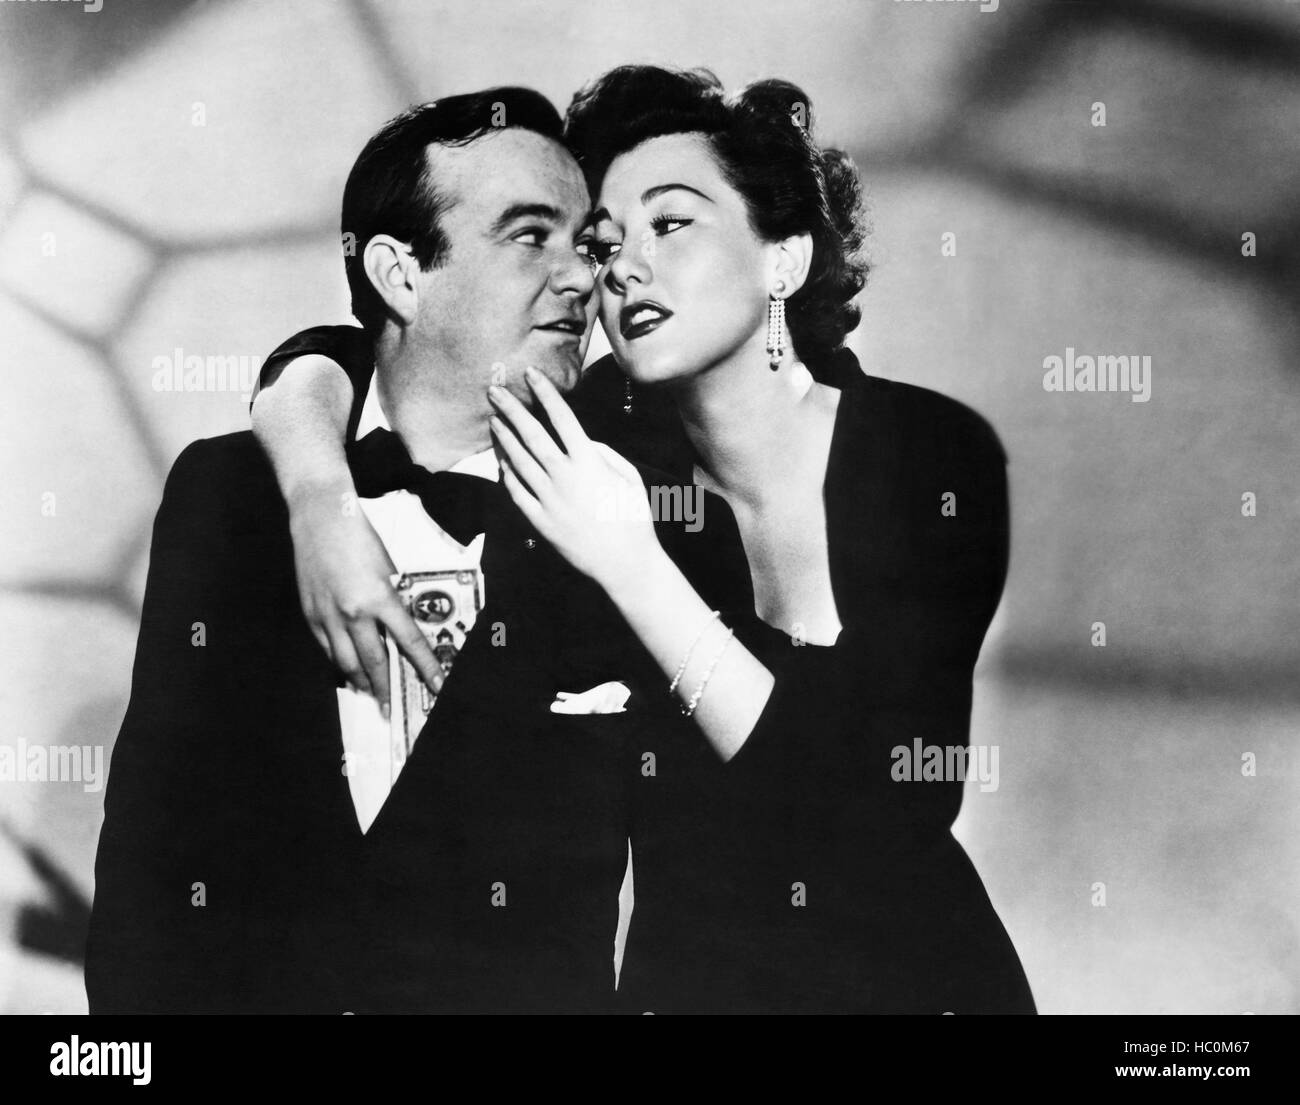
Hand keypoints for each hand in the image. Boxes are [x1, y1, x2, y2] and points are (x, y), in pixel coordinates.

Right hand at [287, 482, 443, 711]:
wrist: (321, 518)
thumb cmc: (361, 538)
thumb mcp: (389, 569)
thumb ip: (395, 601)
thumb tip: (402, 630)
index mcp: (380, 598)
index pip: (409, 643)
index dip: (425, 668)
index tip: (437, 686)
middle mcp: (353, 612)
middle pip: (373, 662)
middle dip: (385, 688)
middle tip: (391, 707)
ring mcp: (328, 615)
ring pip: (346, 662)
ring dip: (360, 681)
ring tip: (369, 693)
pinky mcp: (310, 613)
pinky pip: (327, 648)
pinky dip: (338, 662)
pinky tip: (346, 669)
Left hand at [487, 366, 663, 595]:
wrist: (625, 564)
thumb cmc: (634, 519)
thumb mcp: (629, 478)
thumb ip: (604, 453)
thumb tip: (582, 440)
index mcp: (589, 463)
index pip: (563, 418)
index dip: (546, 394)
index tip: (530, 374)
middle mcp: (564, 478)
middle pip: (532, 436)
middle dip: (512, 410)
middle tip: (494, 391)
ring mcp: (549, 500)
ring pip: (518, 461)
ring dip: (504, 438)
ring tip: (493, 420)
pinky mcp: (540, 522)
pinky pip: (517, 493)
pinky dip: (507, 474)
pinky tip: (501, 461)